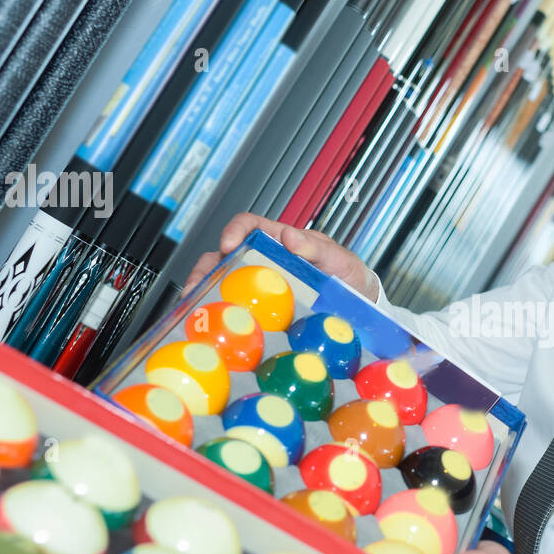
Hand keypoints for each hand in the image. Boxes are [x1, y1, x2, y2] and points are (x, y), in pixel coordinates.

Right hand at [184, 212, 378, 301]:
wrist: (359, 305)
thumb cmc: (349, 276)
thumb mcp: (339, 260)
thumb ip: (317, 248)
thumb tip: (289, 237)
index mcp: (281, 242)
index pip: (250, 225)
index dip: (235, 230)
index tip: (229, 244)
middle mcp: (265, 261)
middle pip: (225, 258)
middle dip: (205, 270)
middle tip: (195, 287)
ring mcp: (260, 286)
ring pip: (223, 284)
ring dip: (205, 295)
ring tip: (194, 310)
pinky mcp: (262, 309)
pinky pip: (237, 309)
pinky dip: (221, 316)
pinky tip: (213, 328)